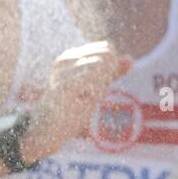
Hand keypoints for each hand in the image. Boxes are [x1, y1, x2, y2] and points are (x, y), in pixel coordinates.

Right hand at [25, 41, 131, 160]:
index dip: (111, 67)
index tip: (97, 84)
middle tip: (88, 93)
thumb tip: (130, 59)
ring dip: (98, 88)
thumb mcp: (96, 87)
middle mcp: (64, 59)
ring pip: (102, 68)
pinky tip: (80, 101)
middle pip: (107, 56)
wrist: (48, 130)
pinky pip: (94, 82)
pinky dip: (94, 93)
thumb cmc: (71, 108)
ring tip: (80, 99)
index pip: (106, 48)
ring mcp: (61, 72)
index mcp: (70, 56)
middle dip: (107, 76)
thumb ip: (113, 72)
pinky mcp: (63, 86)